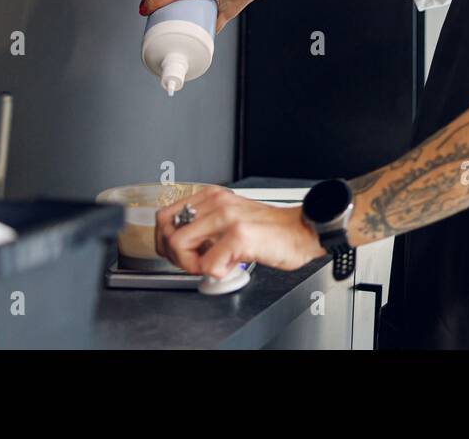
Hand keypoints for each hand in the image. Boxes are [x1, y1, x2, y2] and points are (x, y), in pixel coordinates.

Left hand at [155, 187, 326, 277]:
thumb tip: (180, 248)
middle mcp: (217, 202)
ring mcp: (227, 217)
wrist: (303, 232)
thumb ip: (206, 227)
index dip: (167, 241)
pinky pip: (206, 264)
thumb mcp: (231, 220)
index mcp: (212, 196)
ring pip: (179, 245)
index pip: (165, 217)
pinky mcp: (239, 235)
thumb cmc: (271, 231)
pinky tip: (232, 267)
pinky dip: (215, 273)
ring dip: (191, 265)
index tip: (182, 254)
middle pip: (166, 231)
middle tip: (194, 263)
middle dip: (174, 255)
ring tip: (213, 266)